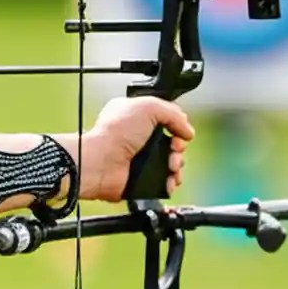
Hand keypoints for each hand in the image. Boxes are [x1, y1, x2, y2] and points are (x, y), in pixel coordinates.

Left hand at [79, 97, 193, 200]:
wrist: (101, 163)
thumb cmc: (115, 133)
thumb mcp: (148, 107)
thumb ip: (173, 113)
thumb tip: (187, 129)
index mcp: (137, 116)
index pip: (167, 120)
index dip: (177, 126)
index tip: (179, 131)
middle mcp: (138, 138)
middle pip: (173, 143)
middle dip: (179, 147)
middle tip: (175, 149)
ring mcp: (140, 159)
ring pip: (172, 163)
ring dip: (177, 165)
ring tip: (171, 166)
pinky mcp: (142, 179)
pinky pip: (164, 181)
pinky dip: (171, 181)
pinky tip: (170, 179)